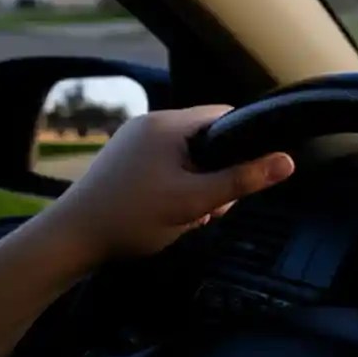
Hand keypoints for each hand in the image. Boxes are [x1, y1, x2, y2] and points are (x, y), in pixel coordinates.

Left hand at [43, 105, 293, 263]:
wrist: (70, 240)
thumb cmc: (132, 218)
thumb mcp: (194, 203)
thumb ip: (242, 180)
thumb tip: (287, 161)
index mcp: (167, 124)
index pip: (224, 116)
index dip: (242, 145)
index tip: (242, 179)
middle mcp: (149, 124)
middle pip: (207, 140)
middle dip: (216, 174)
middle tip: (208, 210)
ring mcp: (133, 142)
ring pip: (187, 157)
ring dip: (196, 185)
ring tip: (185, 216)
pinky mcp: (123, 162)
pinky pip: (165, 166)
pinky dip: (175, 187)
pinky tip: (167, 214)